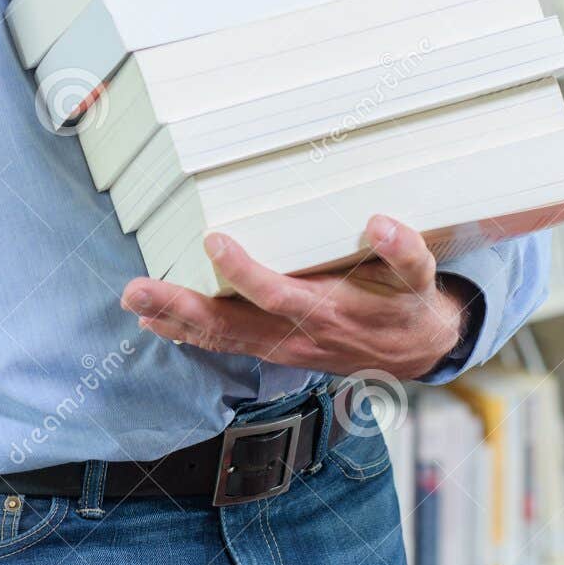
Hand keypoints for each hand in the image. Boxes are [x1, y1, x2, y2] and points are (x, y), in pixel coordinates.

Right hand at [120, 215, 469, 379]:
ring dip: (258, 276)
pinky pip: (406, 264)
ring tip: (217, 243)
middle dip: (190, 305)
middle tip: (143, 286)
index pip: (221, 331)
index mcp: (282, 336)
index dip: (178, 318)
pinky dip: (394, 245)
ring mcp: (357, 310)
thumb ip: (231, 320)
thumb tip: (156, 314)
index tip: (139, 301)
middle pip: (244, 319)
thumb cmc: (344, 325)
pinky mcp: (409, 286)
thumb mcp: (285, 334)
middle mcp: (311, 328)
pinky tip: (377, 223)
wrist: (424, 342)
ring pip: (304, 300)